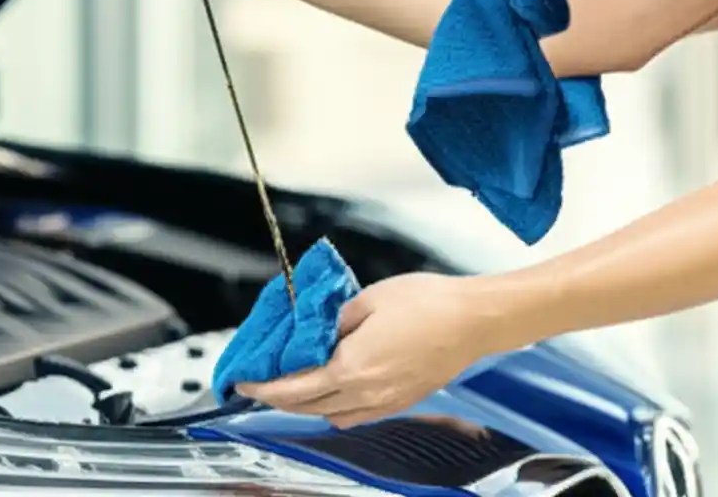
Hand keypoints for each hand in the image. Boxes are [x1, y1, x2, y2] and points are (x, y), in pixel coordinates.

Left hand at [236, 273, 501, 428]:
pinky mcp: (401, 402)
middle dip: (278, 399)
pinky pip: (356, 416)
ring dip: (305, 406)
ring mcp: (385, 402)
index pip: (293, 388)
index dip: (263, 387)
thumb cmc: (427, 303)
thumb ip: (331, 321)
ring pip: (331, 415)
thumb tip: (309, 333)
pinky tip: (330, 392)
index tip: (244, 382)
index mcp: (351, 367)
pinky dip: (334, 409)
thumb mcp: (366, 300)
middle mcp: (366, 393)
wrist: (474, 320)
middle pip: (307, 407)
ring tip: (290, 387)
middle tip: (259, 385)